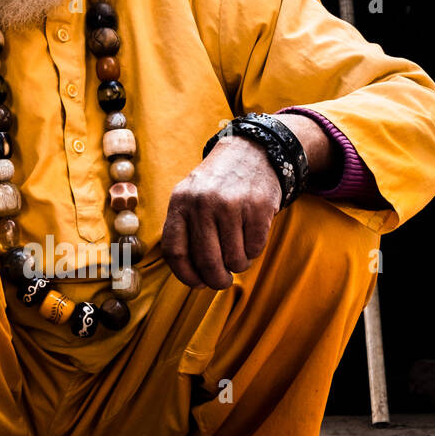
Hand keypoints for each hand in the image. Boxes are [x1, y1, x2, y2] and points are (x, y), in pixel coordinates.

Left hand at [162, 114, 334, 288]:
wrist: (251, 153)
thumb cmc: (217, 186)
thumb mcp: (190, 198)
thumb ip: (184, 230)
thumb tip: (191, 275)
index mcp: (180, 202)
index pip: (175, 251)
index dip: (186, 275)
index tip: (197, 283)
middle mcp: (203, 202)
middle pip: (207, 261)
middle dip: (216, 280)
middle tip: (222, 281)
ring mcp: (232, 203)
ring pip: (234, 259)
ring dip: (238, 265)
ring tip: (238, 253)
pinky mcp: (259, 206)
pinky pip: (255, 248)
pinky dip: (254, 251)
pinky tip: (251, 237)